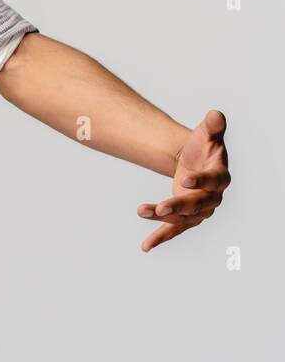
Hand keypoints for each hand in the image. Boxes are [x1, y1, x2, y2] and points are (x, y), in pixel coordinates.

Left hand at [136, 109, 229, 250]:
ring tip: (140, 211)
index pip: (214, 181)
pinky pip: (174, 230)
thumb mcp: (207, 133)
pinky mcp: (186, 217)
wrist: (195, 159)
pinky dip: (160, 238)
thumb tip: (215, 114)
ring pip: (183, 219)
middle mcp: (213, 197)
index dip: (201, 181)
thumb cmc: (203, 145)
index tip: (183, 180)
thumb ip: (213, 126)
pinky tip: (146, 246)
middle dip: (178, 207)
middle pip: (197, 205)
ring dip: (162, 220)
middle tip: (159, 207)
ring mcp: (199, 210)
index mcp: (220, 176)